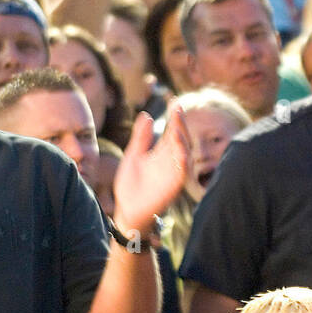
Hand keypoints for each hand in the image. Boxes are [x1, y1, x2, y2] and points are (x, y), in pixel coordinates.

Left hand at [112, 107, 189, 238]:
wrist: (127, 211)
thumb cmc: (130, 187)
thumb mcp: (133, 156)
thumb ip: (140, 138)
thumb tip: (146, 115)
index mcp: (161, 154)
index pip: (171, 131)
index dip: (174, 117)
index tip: (173, 101)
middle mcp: (170, 162)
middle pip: (180, 139)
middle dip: (180, 124)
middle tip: (177, 108)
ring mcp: (172, 174)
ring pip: (184, 154)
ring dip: (182, 140)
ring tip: (177, 126)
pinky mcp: (173, 188)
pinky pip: (183, 174)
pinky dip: (184, 162)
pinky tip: (181, 150)